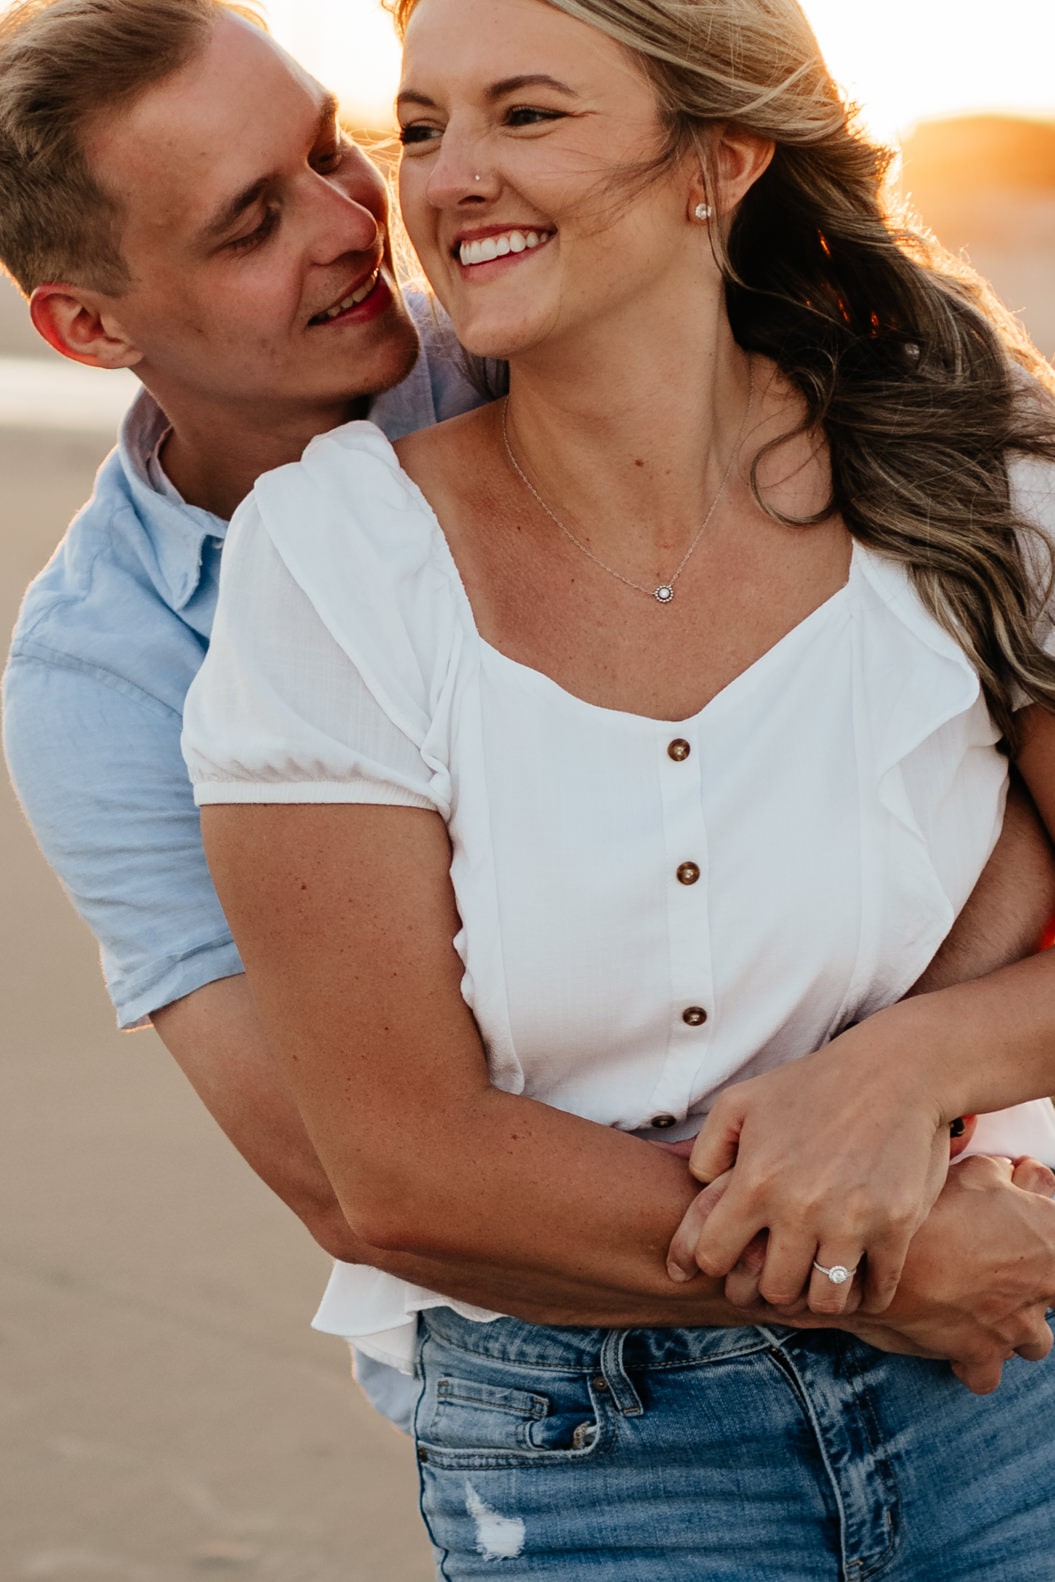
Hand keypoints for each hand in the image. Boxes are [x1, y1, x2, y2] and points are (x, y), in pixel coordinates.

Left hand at [668, 1014, 951, 1315]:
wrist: (892, 1071)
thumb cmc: (811, 1085)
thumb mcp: (740, 1101)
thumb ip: (707, 1149)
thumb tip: (700, 1193)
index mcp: (755, 1180)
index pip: (713, 1258)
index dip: (716, 1262)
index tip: (732, 1254)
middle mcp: (800, 1207)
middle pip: (773, 1290)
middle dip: (771, 1286)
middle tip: (781, 1271)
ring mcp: (851, 1219)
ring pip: (825, 1301)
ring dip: (819, 1295)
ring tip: (819, 1277)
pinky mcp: (897, 1225)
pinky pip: (878, 1292)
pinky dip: (867, 1295)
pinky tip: (861, 1278)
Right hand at [835, 1155, 1054, 1393]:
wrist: (876, 1264)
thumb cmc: (928, 1214)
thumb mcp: (971, 1173)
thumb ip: (1004, 1175)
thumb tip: (1014, 1172)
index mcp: (1050, 1239)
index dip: (1033, 1214)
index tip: (1010, 1211)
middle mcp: (1042, 1289)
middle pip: (1052, 1290)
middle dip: (1026, 1276)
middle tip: (987, 1257)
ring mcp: (1015, 1329)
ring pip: (1034, 1340)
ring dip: (1012, 1325)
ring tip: (979, 1304)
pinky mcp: (980, 1356)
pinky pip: (986, 1373)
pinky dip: (976, 1362)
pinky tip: (958, 1340)